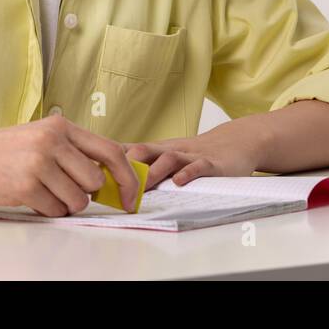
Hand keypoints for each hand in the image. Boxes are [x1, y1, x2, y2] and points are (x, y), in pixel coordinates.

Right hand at [0, 115, 141, 216]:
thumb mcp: (38, 138)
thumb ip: (72, 151)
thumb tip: (112, 177)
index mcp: (60, 126)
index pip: (111, 151)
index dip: (128, 177)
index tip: (132, 196)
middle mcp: (52, 140)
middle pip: (96, 181)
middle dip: (85, 194)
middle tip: (63, 190)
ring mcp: (38, 162)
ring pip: (78, 200)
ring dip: (64, 204)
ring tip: (41, 191)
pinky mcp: (24, 185)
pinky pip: (55, 211)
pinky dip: (46, 210)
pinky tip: (27, 196)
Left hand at [123, 119, 269, 187]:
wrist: (236, 142)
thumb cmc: (197, 153)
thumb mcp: (167, 155)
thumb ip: (144, 164)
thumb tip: (111, 176)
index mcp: (158, 150)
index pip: (128, 151)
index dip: (110, 160)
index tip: (92, 172)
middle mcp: (171, 150)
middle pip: (143, 151)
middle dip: (126, 167)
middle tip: (112, 184)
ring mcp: (191, 156)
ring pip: (168, 159)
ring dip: (153, 172)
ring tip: (141, 186)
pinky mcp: (211, 164)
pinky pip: (198, 167)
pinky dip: (188, 173)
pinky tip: (179, 182)